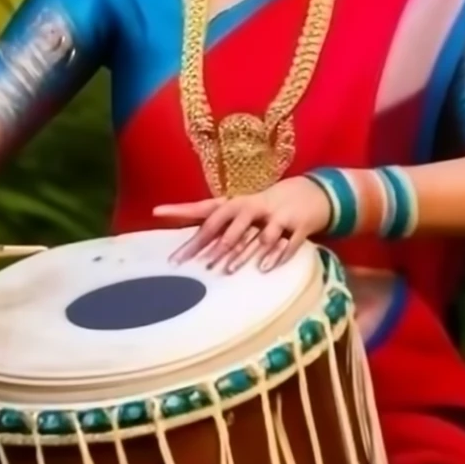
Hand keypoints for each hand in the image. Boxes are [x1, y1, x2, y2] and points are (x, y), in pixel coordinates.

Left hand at [153, 176, 330, 273]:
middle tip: (197, 263)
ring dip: (243, 252)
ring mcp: (277, 216)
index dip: (181, 211)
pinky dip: (277, 255)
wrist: (307, 193)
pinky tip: (265, 268)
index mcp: (236, 204)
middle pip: (229, 223)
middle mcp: (253, 207)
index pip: (205, 210)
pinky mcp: (297, 225)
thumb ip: (212, 221)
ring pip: (258, 236)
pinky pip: (287, 242)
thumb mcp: (237, 209)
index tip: (157, 212)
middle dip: (213, 243)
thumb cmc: (262, 207)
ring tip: (227, 270)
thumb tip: (182, 237)